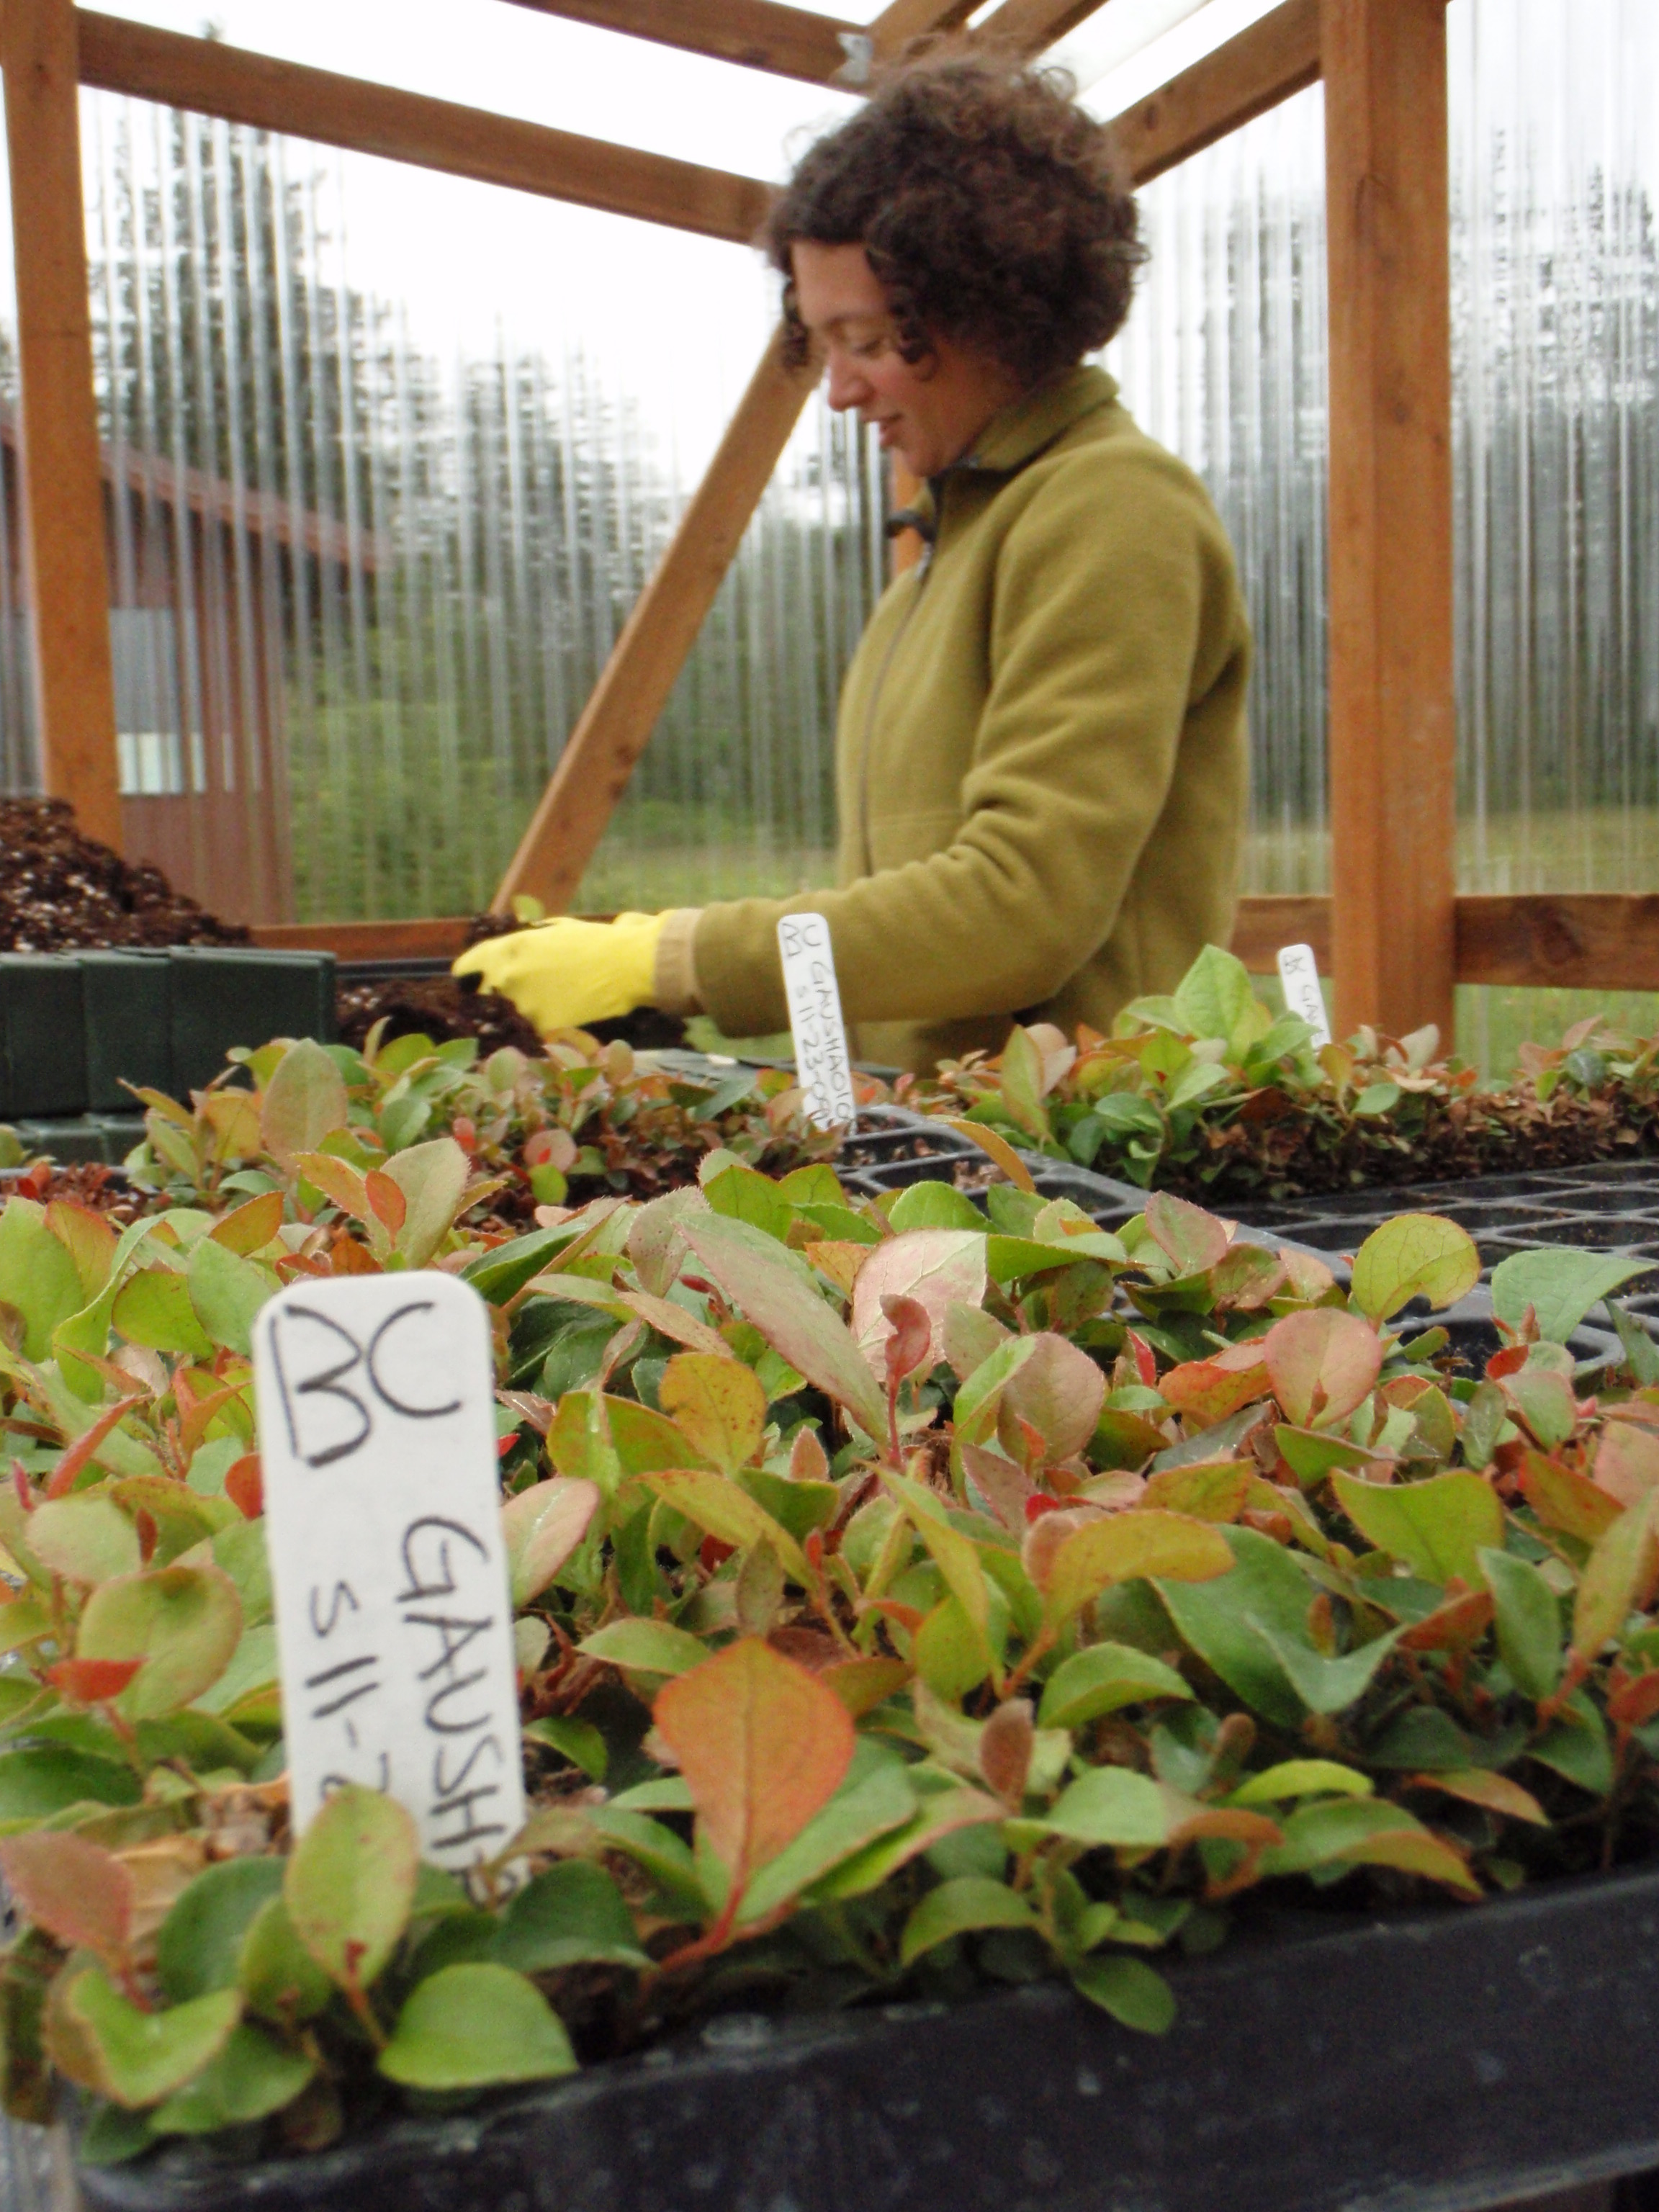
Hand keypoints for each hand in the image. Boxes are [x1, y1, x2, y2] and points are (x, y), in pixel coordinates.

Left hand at [452, 912, 664, 1034]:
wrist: (627, 966)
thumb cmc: (595, 942)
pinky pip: (536, 1032)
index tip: (472, 983)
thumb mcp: (554, 930)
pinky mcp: (545, 1027)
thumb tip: (513, 946)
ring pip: (511, 1017)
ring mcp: (525, 1005)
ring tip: (550, 1006)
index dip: (468, 976)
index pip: (464, 969)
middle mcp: (509, 977)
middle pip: (482, 998)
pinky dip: (547, 1028)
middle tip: (515, 998)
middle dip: (494, 998)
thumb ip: (526, 940)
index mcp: (508, 949)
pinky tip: (564, 1017)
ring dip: (524, 1014)